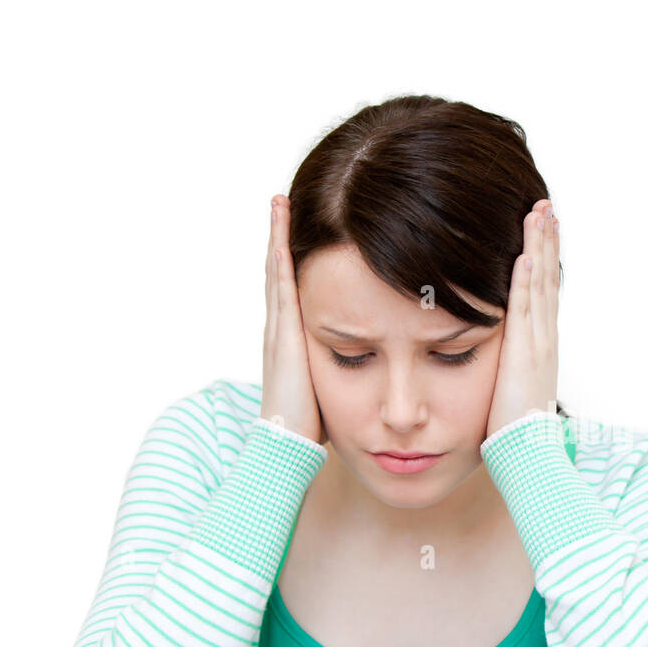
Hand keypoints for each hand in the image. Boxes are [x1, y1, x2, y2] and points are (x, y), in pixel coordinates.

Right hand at [261, 194, 325, 445]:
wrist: (287, 444)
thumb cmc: (312, 426)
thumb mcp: (331, 387)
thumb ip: (345, 369)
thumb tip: (370, 364)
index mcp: (292, 340)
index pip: (292, 290)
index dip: (293, 260)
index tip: (298, 231)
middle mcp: (280, 330)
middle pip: (280, 272)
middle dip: (281, 237)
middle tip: (282, 202)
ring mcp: (278, 331)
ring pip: (277, 273)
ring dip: (278, 237)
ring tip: (279, 203)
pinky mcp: (284, 337)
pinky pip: (281, 289)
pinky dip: (280, 260)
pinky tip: (283, 236)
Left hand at [485, 198, 560, 440]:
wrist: (529, 453)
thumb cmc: (515, 432)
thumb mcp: (511, 391)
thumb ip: (506, 371)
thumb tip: (499, 365)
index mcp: (540, 346)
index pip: (543, 294)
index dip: (543, 260)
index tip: (542, 231)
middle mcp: (544, 338)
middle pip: (547, 279)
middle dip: (546, 242)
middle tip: (545, 207)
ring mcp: (538, 342)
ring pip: (539, 284)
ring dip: (539, 247)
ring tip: (539, 213)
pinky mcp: (525, 351)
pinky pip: (526, 307)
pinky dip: (527, 278)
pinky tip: (525, 254)